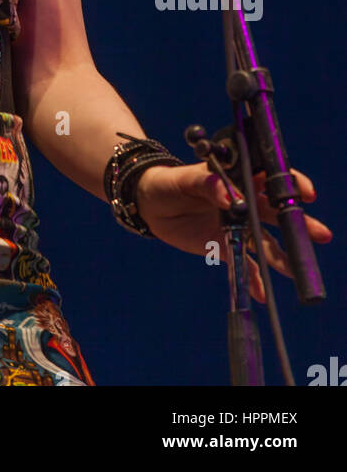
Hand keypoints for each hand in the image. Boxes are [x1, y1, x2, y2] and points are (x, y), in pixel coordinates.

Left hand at [134, 162, 332, 302]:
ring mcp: (238, 225)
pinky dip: (254, 278)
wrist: (150, 204)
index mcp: (238, 178)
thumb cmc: (168, 183)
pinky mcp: (226, 245)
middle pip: (278, 213)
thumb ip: (206, 184)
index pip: (271, 178)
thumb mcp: (184, 181)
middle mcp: (245, 201)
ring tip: (296, 269)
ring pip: (266, 242)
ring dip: (282, 256)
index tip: (305, 193)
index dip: (291, 183)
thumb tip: (229, 194)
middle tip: (320, 234)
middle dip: (299, 223)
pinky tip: (261, 293)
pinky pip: (245, 263)